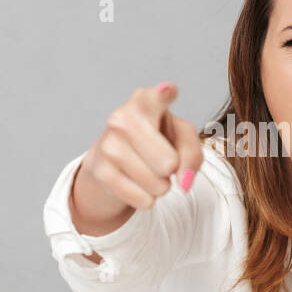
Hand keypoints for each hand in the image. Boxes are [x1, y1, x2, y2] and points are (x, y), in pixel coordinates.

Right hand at [71, 82, 204, 235]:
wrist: (112, 161)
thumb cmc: (155, 142)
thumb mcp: (181, 139)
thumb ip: (192, 154)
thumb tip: (183, 181)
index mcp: (145, 101)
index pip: (156, 97)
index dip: (164, 95)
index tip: (167, 91)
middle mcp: (122, 118)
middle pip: (169, 163)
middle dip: (172, 170)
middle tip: (162, 160)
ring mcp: (108, 145)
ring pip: (158, 185)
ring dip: (160, 186)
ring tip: (148, 171)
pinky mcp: (99, 171)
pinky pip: (143, 199)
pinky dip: (147, 199)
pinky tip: (136, 183)